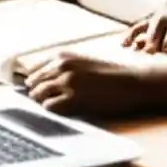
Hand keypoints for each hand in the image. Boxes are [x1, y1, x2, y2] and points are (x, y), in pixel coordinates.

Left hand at [24, 54, 147, 115]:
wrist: (133, 82)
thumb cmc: (111, 74)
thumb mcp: (82, 63)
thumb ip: (62, 68)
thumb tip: (41, 81)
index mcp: (62, 56)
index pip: (33, 70)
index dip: (36, 82)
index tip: (39, 90)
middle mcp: (61, 66)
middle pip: (32, 83)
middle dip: (38, 92)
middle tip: (48, 100)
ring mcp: (67, 82)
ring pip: (37, 95)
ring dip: (45, 102)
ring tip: (59, 105)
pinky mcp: (74, 98)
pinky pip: (49, 107)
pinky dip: (53, 110)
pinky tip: (65, 110)